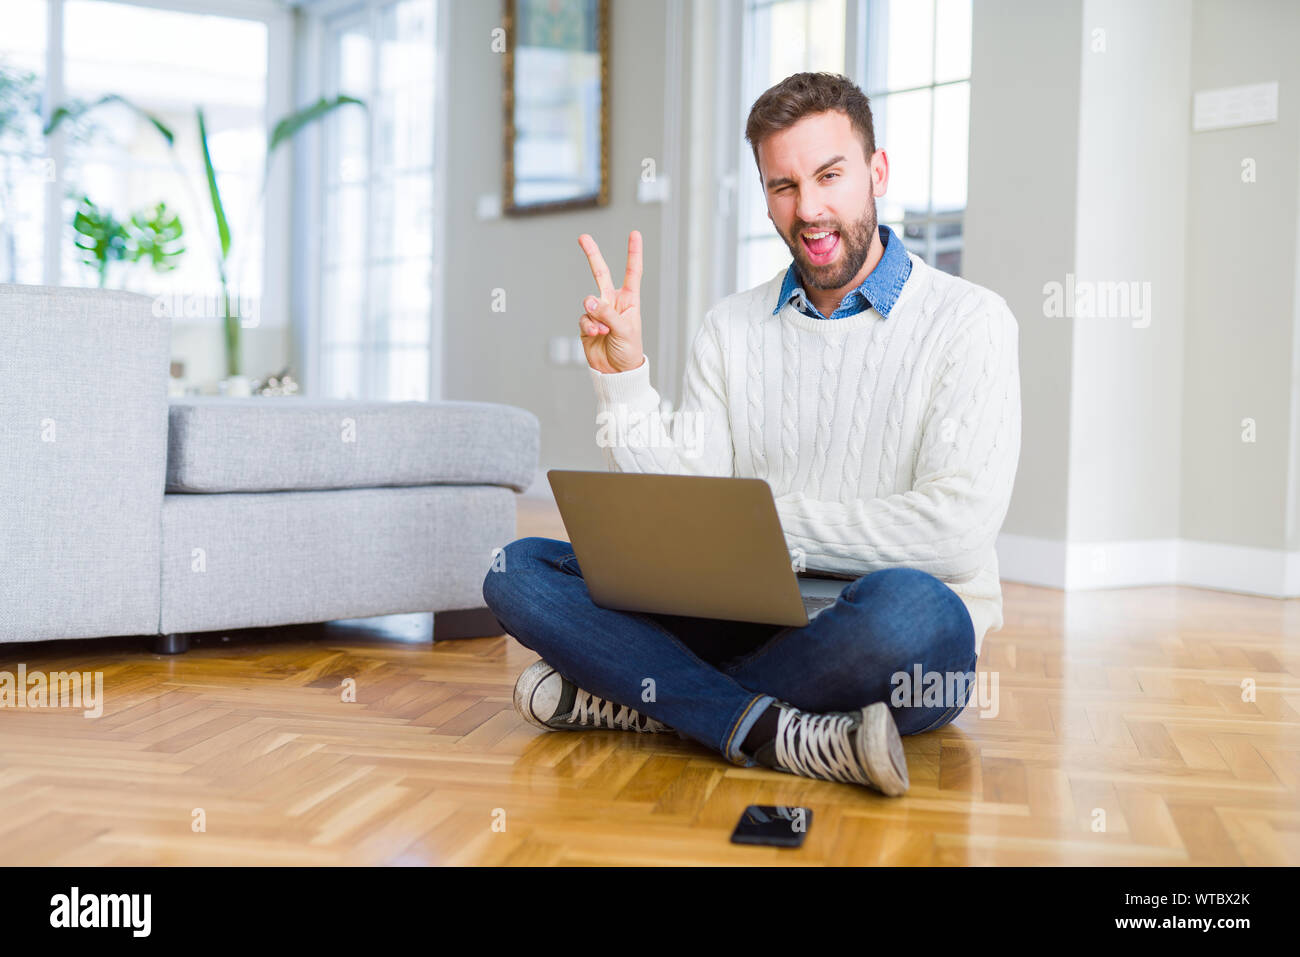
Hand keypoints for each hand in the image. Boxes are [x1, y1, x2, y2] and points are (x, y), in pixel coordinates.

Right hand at [577, 231, 644, 373]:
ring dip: (595, 316)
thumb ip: (608, 314)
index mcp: (630, 300)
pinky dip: (589, 327)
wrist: (616, 372)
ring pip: (589, 302)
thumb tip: (589, 301)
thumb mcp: (625, 331)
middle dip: (592, 254)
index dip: (633, 253)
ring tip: (603, 331)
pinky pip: (583, 318)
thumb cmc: (628, 351)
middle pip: (600, 273)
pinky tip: (596, 336)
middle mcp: (613, 302)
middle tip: (582, 237)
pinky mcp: (586, 324)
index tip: (635, 234)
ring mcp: (598, 312)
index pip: (632, 272)